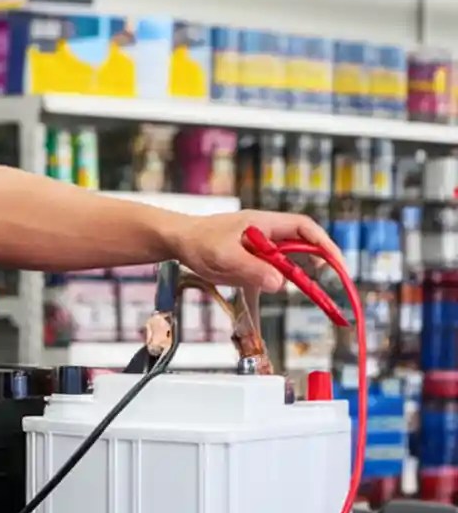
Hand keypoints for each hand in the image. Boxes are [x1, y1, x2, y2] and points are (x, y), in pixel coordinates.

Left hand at [167, 209, 343, 292]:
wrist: (176, 242)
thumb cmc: (198, 242)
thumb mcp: (224, 257)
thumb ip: (251, 269)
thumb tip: (281, 284)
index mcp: (264, 223)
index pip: (304, 228)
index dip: (324, 244)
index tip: (336, 264)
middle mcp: (266, 233)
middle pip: (302, 244)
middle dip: (318, 261)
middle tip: (328, 282)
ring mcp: (259, 246)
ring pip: (288, 259)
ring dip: (299, 273)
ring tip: (309, 289)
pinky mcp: (251, 260)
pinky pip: (272, 271)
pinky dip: (279, 281)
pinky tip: (278, 289)